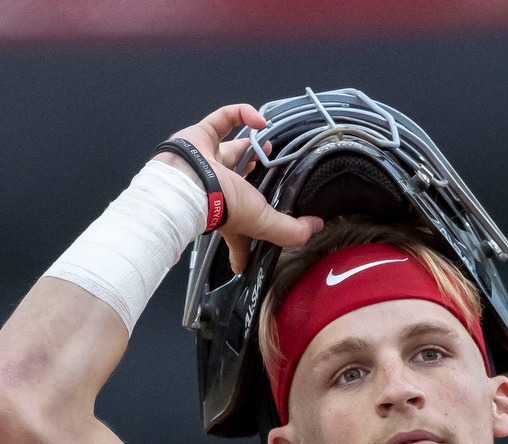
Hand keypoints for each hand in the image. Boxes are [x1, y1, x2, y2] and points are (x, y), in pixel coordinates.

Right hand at [158, 103, 323, 273]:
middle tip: (263, 167)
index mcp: (229, 216)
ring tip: (266, 142)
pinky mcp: (201, 136)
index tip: (243, 265)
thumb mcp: (263, 224)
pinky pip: (222, 119)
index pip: (238, 243)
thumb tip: (316, 228)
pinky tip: (259, 119)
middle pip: (234, 184)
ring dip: (247, 145)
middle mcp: (217, 189)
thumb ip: (290, 231)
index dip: (241, 254)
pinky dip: (241, 114)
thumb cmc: (222, 206)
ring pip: (227, 151)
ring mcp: (207, 161)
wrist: (191, 180)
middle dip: (249, 175)